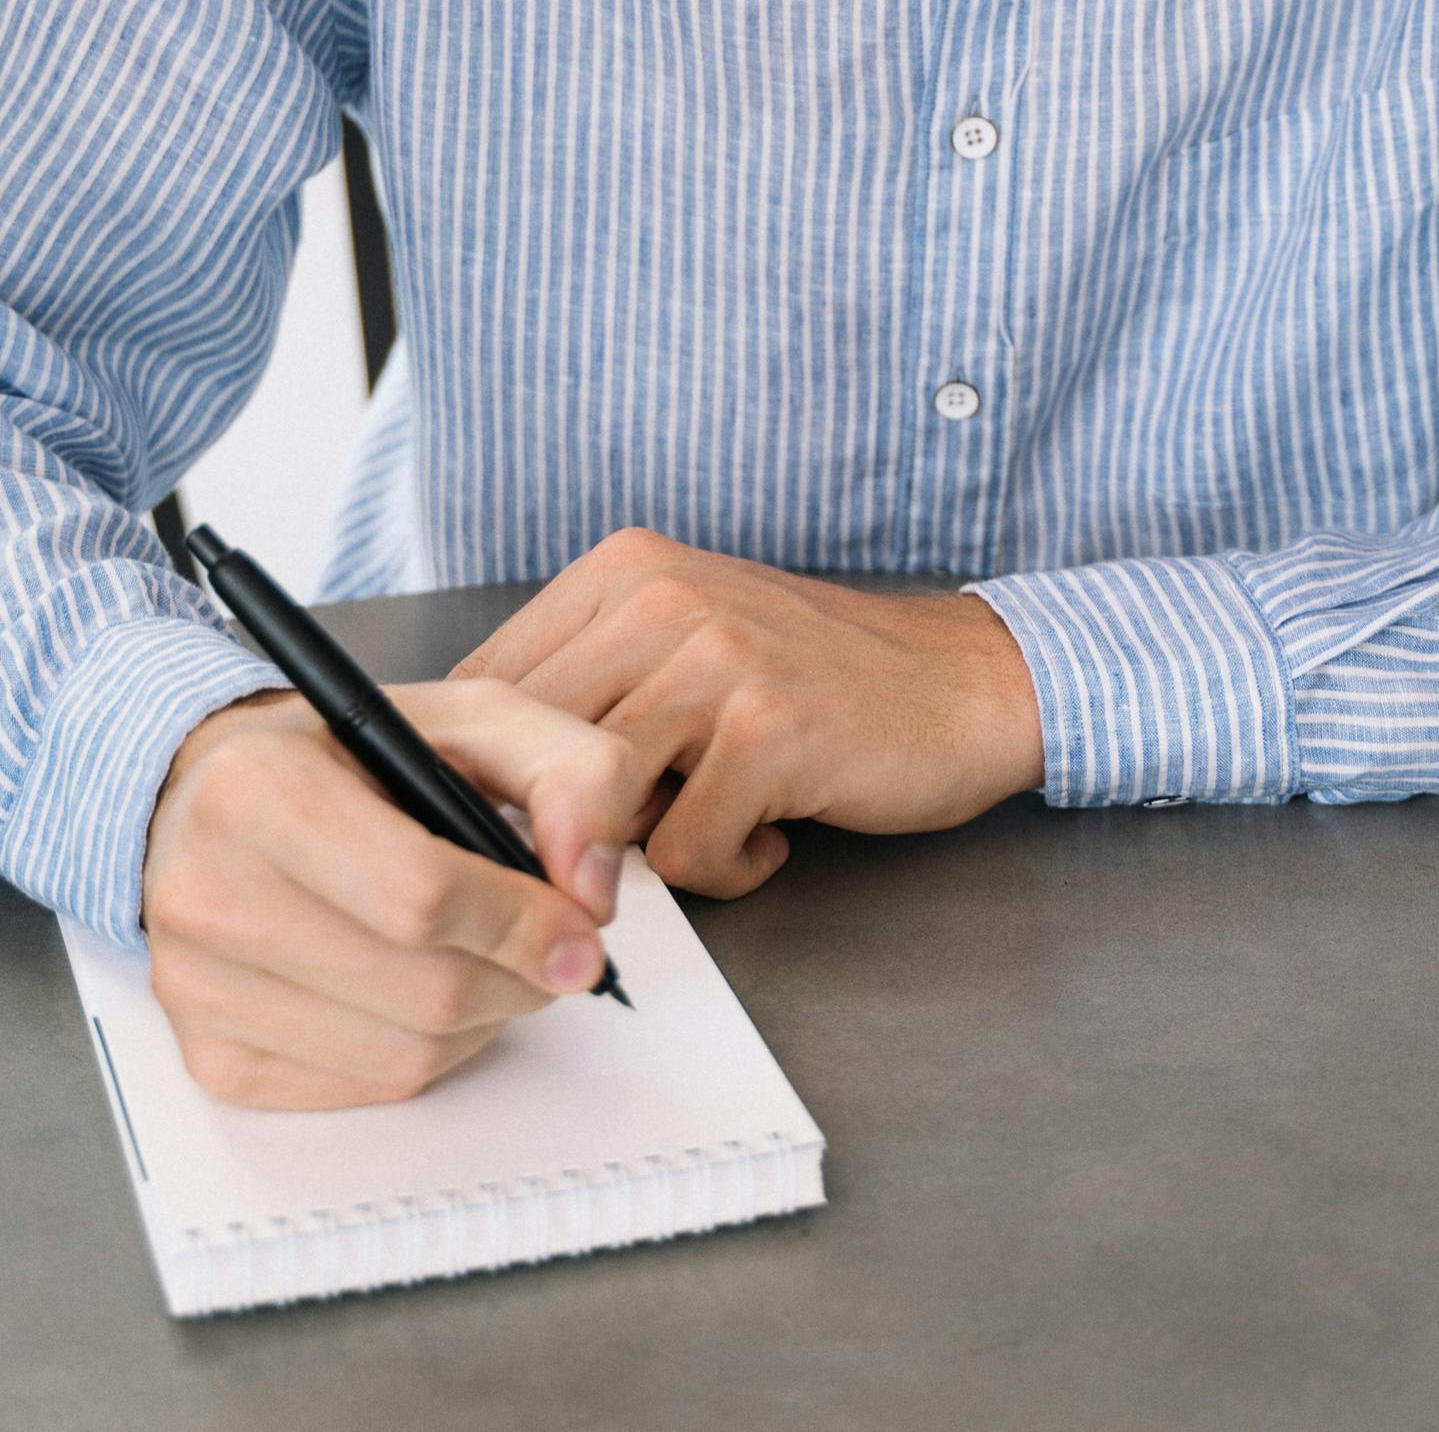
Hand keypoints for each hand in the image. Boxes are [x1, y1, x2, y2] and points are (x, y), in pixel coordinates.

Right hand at [143, 676, 651, 1109]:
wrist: (204, 800)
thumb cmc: (344, 757)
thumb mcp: (468, 717)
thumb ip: (566, 769)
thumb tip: (594, 885)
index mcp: (257, 788)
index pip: (419, 896)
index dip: (522, 921)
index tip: (581, 929)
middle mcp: (205, 894)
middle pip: (423, 989)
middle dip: (517, 975)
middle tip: (548, 945)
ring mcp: (196, 989)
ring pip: (405, 1053)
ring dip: (482, 1017)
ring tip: (484, 956)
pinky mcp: (210, 1059)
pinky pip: (366, 1088)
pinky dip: (426, 1049)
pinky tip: (419, 987)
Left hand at [453, 533, 1045, 899]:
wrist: (962, 681)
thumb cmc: (811, 679)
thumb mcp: (680, 645)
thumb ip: (586, 693)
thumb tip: (476, 790)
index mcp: (623, 569)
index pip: (482, 690)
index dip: (495, 777)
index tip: (540, 817)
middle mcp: (661, 598)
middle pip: (529, 755)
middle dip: (560, 827)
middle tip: (633, 839)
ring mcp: (717, 659)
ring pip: (594, 808)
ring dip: (648, 848)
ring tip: (710, 817)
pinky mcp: (769, 730)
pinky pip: (683, 854)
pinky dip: (725, 869)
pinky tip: (773, 826)